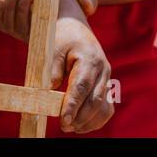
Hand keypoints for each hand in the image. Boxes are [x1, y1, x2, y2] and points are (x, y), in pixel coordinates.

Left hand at [0, 0, 98, 40]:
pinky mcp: (10, 22)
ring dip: (11, 4)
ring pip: (10, 22)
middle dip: (22, 7)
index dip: (37, 25)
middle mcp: (35, 35)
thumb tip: (88, 7)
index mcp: (52, 33)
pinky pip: (0, 21)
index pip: (40, 40)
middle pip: (21, 28)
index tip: (36, 6)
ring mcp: (21, 29)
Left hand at [49, 13, 114, 132]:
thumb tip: (49, 92)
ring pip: (104, 106)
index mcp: (90, 59)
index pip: (82, 87)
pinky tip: (81, 125)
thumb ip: (52, 70)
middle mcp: (103, 69)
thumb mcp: (53, 49)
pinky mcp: (106, 85)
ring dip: (89, 121)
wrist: (75, 28)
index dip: (73, 105)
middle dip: (80, 117)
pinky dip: (96, 119)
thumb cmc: (61, 38)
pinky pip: (106, 107)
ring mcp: (107, 78)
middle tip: (64, 127)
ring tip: (72, 128)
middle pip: (95, 100)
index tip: (64, 119)